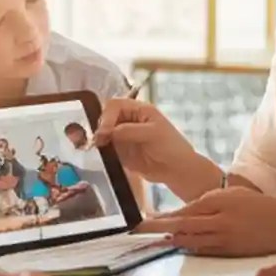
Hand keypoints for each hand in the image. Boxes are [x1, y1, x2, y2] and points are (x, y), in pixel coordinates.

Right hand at [94, 98, 213, 190]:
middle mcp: (129, 120)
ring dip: (99, 138)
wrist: (177, 170)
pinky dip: (102, 150)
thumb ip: (128, 131)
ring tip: (98, 147)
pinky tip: (102, 153)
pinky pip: (107, 147)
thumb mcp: (152, 134)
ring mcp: (124, 136)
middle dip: (101, 127)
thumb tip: (106, 132)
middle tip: (99, 141)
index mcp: (138, 110)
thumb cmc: (171, 147)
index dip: (107, 116)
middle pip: (106, 117)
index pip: (115, 105)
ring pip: (104, 132)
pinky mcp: (121, 151)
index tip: (105, 131)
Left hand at [139, 188, 275, 256]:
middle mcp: (220, 221)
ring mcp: (225, 239)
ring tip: (153, 240)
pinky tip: (177, 247)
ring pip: (189, 241)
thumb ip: (209, 201)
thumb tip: (184, 214)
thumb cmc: (261, 207)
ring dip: (170, 241)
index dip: (161, 217)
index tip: (142, 221)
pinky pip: (203, 251)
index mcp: (220, 202)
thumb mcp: (234, 196)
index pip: (183, 210)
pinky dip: (188, 248)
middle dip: (157, 230)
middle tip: (136, 233)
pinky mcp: (230, 253)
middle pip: (181, 227)